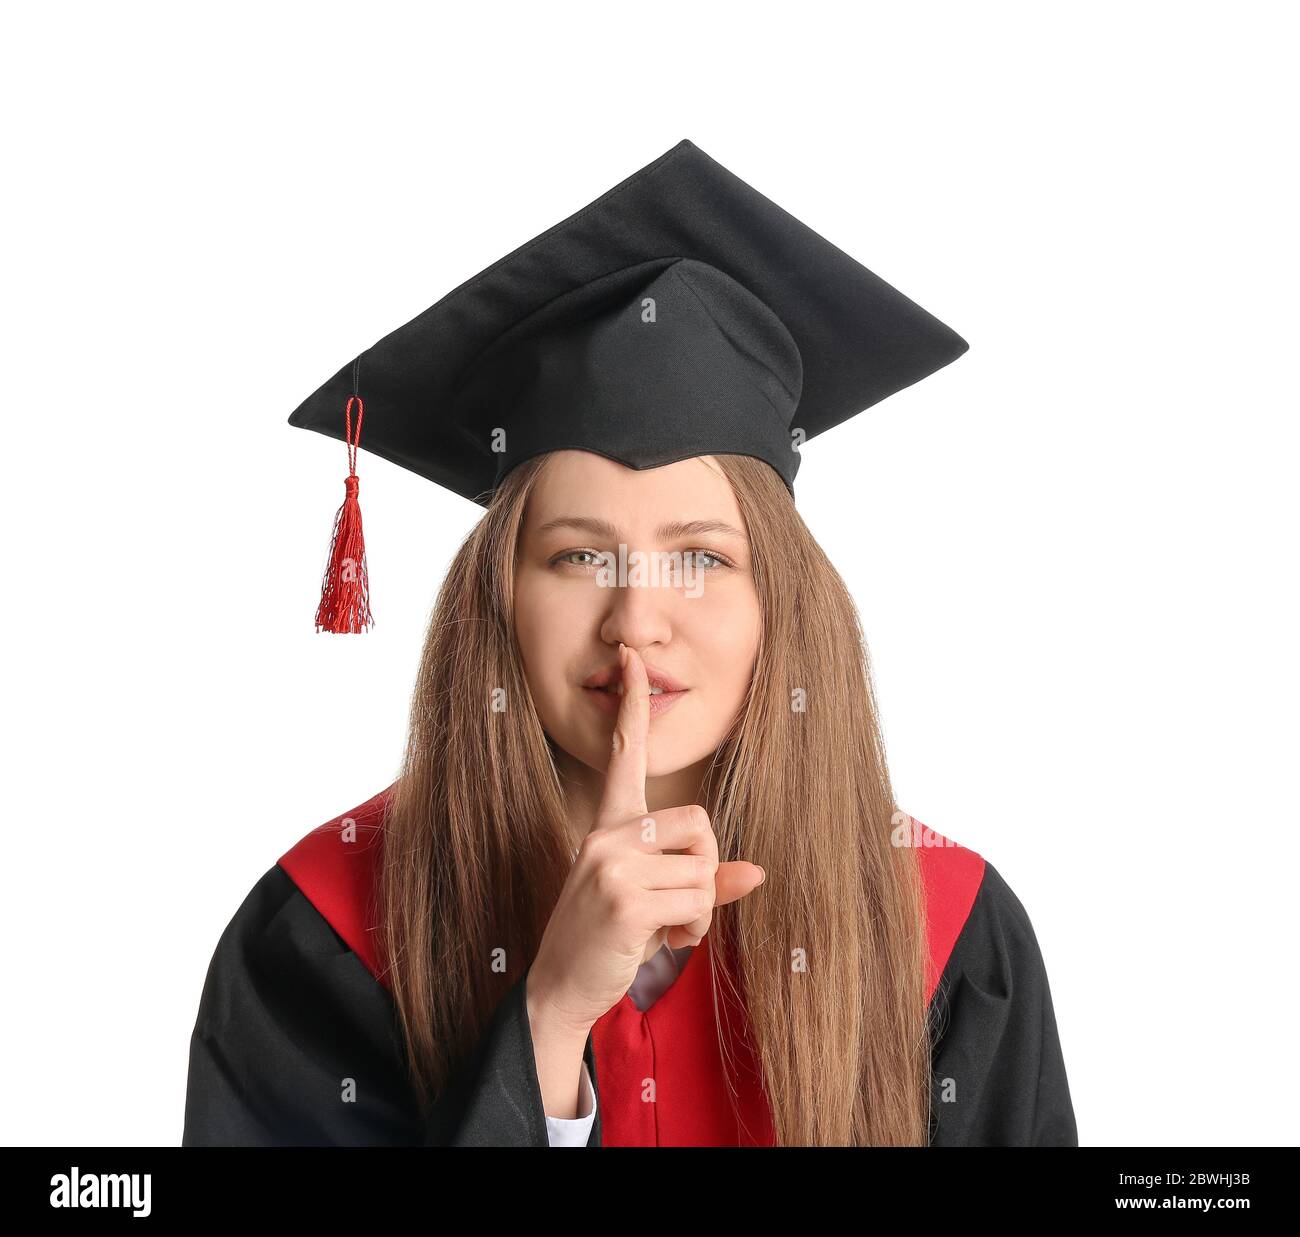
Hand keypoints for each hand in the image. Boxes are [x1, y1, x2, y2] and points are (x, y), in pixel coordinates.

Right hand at [526, 643, 765, 1033]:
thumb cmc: (608, 941)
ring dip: (701, 909)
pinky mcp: (624, 899)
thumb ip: (700, 880)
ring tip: (668, 927)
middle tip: (680, 906)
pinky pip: (698, 900)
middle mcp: (607, 834)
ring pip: (704, 867)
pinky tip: (664, 940)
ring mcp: (611, 863)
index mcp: (610, 825)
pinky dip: (695, 928)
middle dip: (706, 868)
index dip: (631, 706)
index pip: (622, 754)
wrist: (559, 988)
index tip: (630, 657)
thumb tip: (757, 872)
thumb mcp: (651, 901)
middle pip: (701, 821)